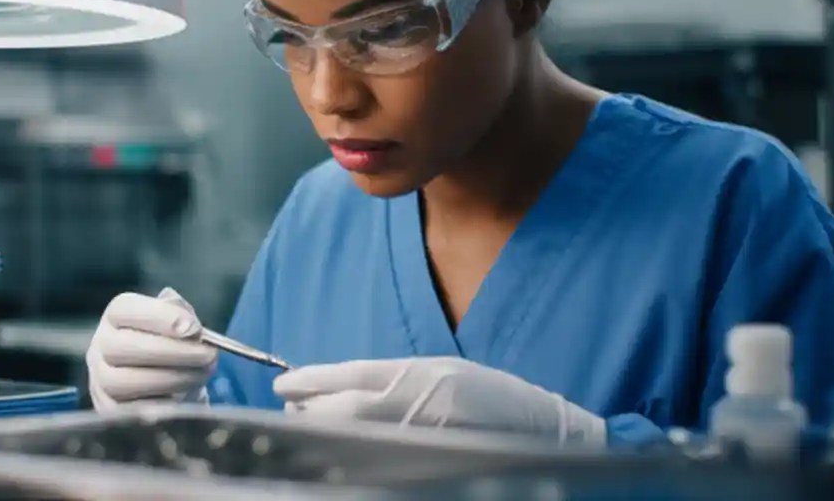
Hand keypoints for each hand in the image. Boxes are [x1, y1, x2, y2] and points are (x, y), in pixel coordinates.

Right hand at [86, 288, 216, 409]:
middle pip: (124, 346)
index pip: (124, 309)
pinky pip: (132, 410)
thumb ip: (182, 315)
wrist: (160, 385)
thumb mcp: (176, 322)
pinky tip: (186, 396)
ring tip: (201, 375)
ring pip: (126, 381)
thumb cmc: (169, 345)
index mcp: (115, 317)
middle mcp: (100, 346)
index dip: (160, 317)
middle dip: (173, 352)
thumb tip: (190, 327)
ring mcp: (100, 380)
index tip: (194, 328)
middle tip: (208, 355)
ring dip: (172, 379)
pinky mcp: (109, 410)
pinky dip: (163, 404)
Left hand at [274, 357, 605, 447]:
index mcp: (422, 374)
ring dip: (325, 429)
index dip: (311, 380)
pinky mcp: (425, 461)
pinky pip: (374, 456)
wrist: (548, 435)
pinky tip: (341, 448)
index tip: (284, 384)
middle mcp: (418, 405)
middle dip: (311, 408)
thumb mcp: (442, 372)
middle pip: (343, 410)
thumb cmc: (494, 400)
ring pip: (352, 435)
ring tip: (309, 425)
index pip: (351, 377)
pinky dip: (350, 450)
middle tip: (292, 406)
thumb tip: (336, 386)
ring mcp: (420, 438)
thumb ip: (393, 378)